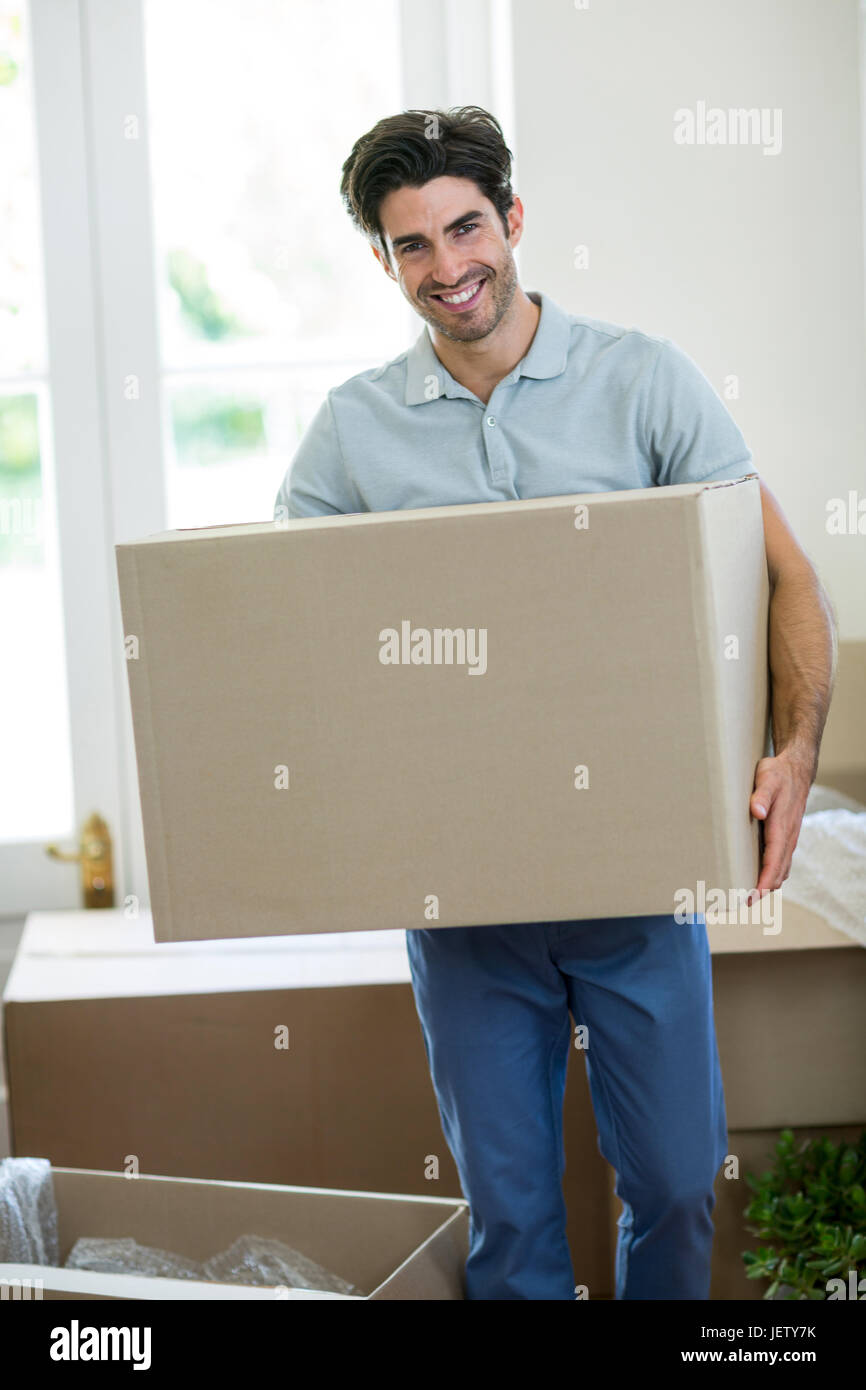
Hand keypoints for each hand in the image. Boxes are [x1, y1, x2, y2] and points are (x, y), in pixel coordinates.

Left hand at [748, 748, 812, 902]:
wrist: (797, 768)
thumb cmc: (778, 773)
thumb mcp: (767, 778)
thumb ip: (761, 795)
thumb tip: (758, 811)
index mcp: (782, 825)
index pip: (774, 859)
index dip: (764, 879)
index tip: (754, 895)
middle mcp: (788, 835)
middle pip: (779, 870)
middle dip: (764, 889)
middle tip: (745, 903)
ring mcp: (790, 836)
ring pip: (783, 867)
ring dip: (770, 884)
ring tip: (752, 898)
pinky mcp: (787, 835)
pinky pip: (783, 860)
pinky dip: (774, 873)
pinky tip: (764, 879)